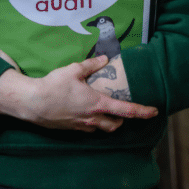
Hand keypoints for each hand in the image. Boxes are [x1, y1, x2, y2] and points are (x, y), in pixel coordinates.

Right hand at [0, 55, 157, 132]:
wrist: (34, 103)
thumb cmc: (54, 86)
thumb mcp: (73, 70)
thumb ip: (91, 65)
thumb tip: (104, 59)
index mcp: (97, 103)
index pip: (126, 110)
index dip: (142, 111)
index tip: (154, 111)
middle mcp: (93, 118)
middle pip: (116, 125)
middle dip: (122, 119)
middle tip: (122, 109)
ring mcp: (82, 125)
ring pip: (103, 129)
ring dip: (108, 122)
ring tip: (105, 111)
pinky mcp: (72, 129)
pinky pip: (89, 129)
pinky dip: (93, 123)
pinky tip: (86, 112)